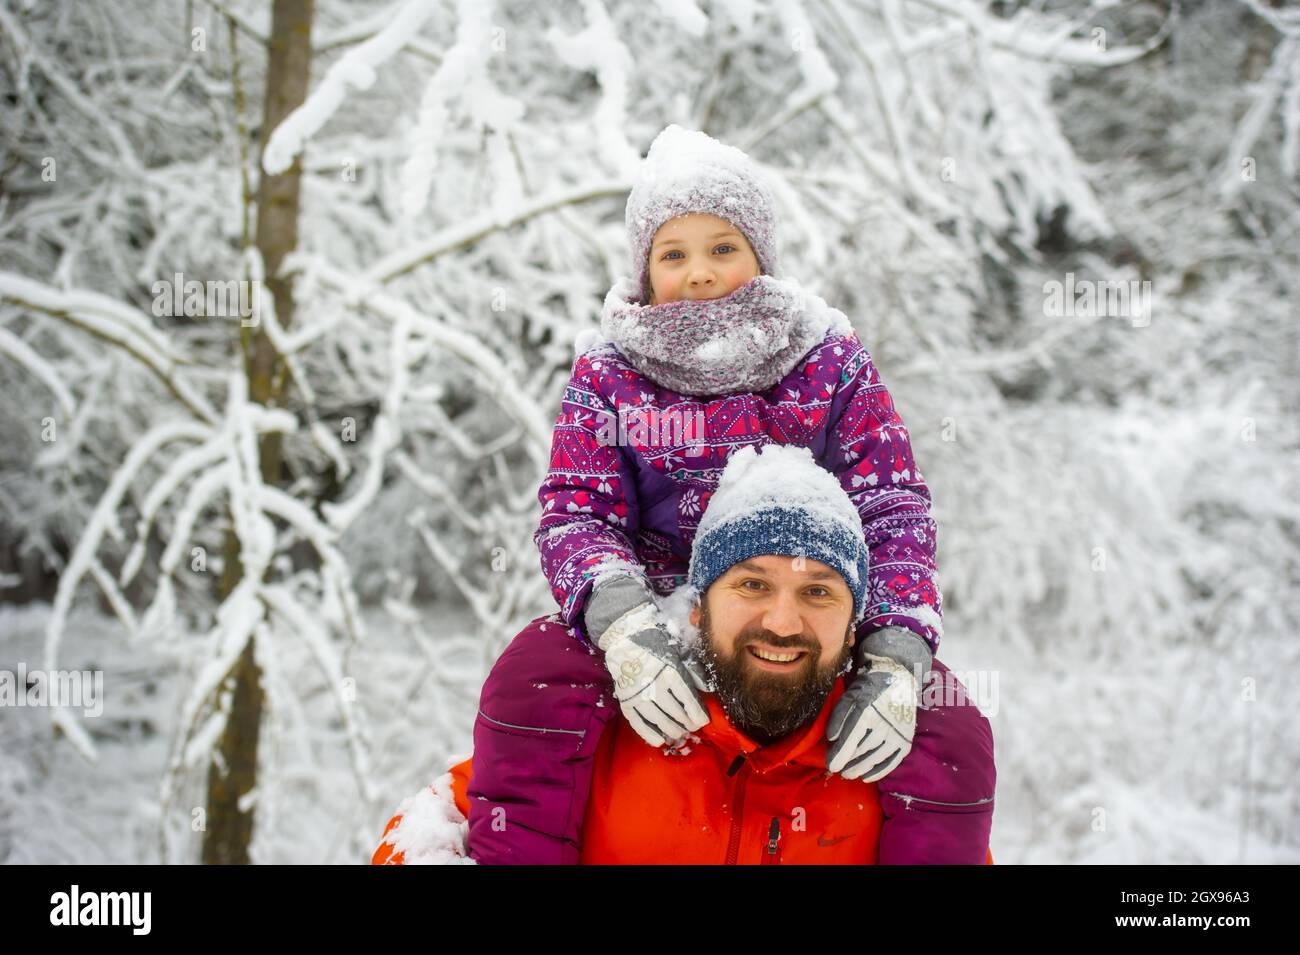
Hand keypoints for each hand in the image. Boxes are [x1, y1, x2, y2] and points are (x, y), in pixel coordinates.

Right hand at [584, 575, 710, 746]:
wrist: (625, 637)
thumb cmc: (657, 643)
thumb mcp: (679, 651)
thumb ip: (694, 671)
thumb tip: (709, 689)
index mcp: (671, 672)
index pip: (689, 702)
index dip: (698, 715)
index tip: (702, 720)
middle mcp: (655, 686)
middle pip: (677, 714)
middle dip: (687, 724)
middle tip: (692, 726)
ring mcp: (638, 695)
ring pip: (660, 722)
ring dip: (673, 730)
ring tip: (679, 732)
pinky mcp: (626, 701)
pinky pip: (639, 724)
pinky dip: (651, 735)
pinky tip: (660, 739)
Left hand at [825, 627, 930, 781]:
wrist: (897, 679)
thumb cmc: (868, 688)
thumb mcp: (848, 697)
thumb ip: (838, 717)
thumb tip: (831, 739)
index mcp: (866, 712)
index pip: (850, 740)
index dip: (839, 755)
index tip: (831, 766)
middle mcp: (883, 725)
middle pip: (861, 751)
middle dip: (847, 763)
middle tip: (838, 770)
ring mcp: (897, 734)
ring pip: (875, 758)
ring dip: (860, 769)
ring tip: (849, 774)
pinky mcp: (906, 740)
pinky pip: (892, 761)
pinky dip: (878, 771)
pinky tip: (867, 777)